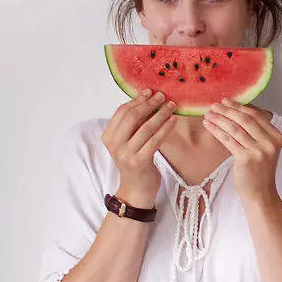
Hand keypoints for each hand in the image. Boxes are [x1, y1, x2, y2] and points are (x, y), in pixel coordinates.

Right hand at [102, 89, 175, 206]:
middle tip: (163, 96)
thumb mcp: (130, 142)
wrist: (136, 189)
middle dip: (149, 104)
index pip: (121, 112)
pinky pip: (155, 140)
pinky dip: (165, 128)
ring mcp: (126, 154)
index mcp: (109, 137)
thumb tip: (148, 99)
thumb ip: (134, 125)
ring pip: (145, 127)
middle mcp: (114, 145)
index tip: (149, 91)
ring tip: (171, 105)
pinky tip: (173, 120)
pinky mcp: (139, 162)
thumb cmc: (136, 161)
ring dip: (160, 114)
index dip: (136, 100)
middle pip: (132, 117)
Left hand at [204, 100, 281, 200]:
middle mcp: (270, 143)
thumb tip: (236, 112)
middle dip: (227, 111)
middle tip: (214, 105)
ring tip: (208, 114)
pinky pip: (228, 140)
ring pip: (235, 129)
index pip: (256, 116)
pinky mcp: (246, 159)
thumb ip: (257, 133)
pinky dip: (216, 131)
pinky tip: (208, 126)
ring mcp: (259, 151)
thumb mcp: (264, 149)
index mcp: (277, 137)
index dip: (240, 107)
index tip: (226, 101)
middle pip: (245, 120)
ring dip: (219, 119)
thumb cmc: (259, 171)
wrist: (260, 193)